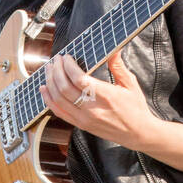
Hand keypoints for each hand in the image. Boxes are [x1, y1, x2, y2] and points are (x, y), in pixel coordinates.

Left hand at [39, 49, 153, 149]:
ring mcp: (84, 119)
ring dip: (50, 82)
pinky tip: (45, 89)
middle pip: (64, 88)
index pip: (79, 79)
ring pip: (58, 100)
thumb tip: (113, 49)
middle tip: (56, 60)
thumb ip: (118, 66)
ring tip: (49, 70)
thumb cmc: (135, 108)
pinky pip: (59, 112)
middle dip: (56, 71)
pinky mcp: (81, 125)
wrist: (137, 133)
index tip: (66, 57)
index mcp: (106, 96)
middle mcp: (92, 109)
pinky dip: (49, 100)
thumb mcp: (130, 84)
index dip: (68, 66)